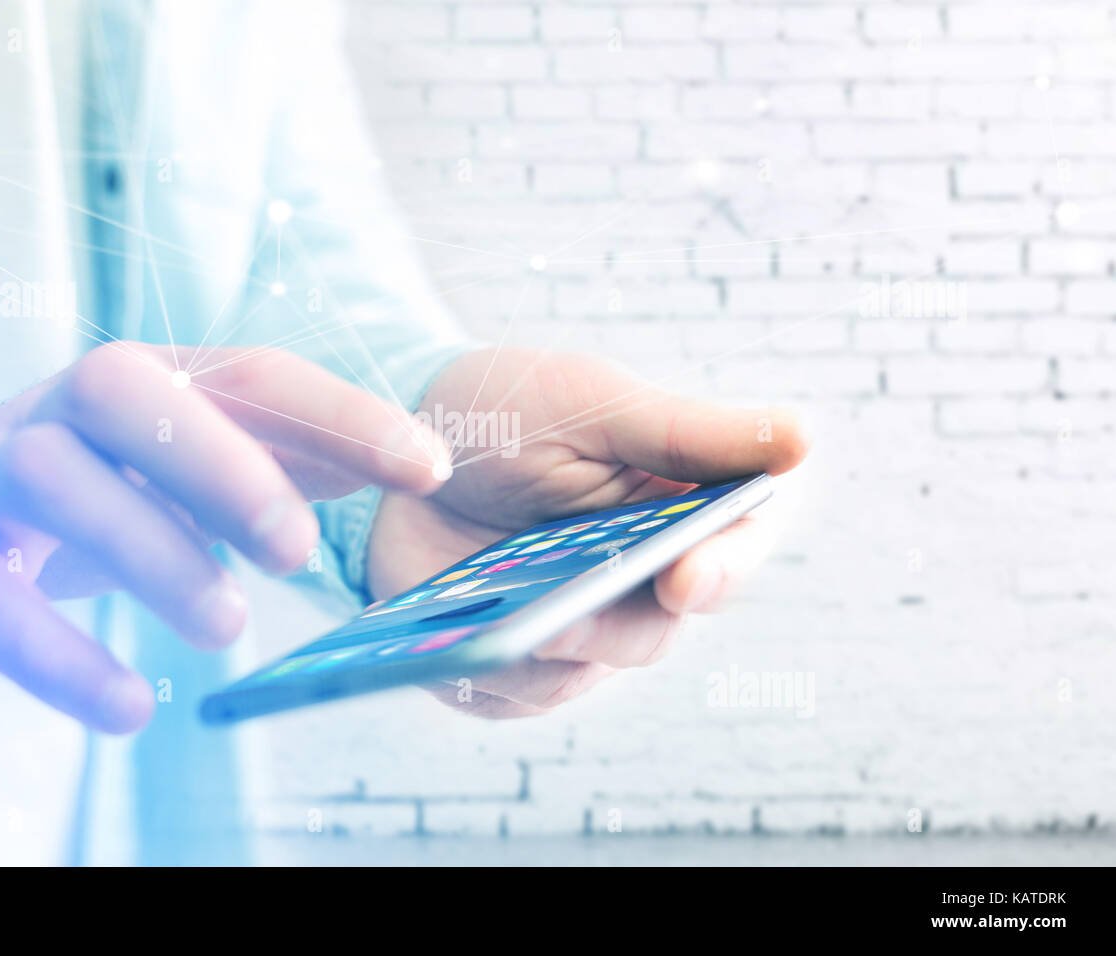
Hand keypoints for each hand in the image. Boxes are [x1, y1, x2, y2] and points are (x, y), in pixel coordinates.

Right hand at [0, 343, 448, 731]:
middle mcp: (63, 409)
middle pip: (125, 388)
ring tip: (227, 628)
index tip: (430, 468)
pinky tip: (128, 708)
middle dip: (218, 460)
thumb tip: (420, 464)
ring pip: (52, 480)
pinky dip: (57, 658)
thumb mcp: (193, 463)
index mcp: (149, 382)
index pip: (249, 373)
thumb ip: (294, 458)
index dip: (340, 414)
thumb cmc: (103, 490)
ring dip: (150, 553)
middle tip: (299, 549)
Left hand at [367, 349, 808, 717]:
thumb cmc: (507, 410)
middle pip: (659, 627)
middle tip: (563, 615)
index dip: (721, 572)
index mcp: (675, 504)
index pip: (731, 547)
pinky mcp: (518, 661)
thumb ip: (685, 431)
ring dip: (545, 648)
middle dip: (612, 623)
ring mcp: (579, 623)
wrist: (397, 452)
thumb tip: (800, 439)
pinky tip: (461, 646)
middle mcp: (637, 574)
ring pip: (589, 669)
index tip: (685, 580)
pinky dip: (493, 670)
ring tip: (498, 625)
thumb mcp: (590, 402)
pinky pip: (519, 695)